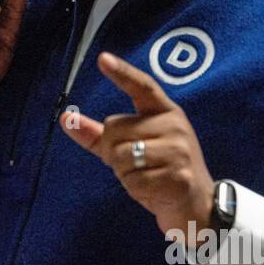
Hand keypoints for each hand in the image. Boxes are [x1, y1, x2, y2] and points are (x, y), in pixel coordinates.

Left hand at [61, 51, 215, 239]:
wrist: (198, 205)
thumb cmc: (161, 171)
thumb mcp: (132, 147)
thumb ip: (99, 134)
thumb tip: (66, 119)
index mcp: (165, 112)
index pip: (142, 87)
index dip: (122, 73)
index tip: (103, 59)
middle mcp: (175, 125)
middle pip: (114, 129)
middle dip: (113, 152)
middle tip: (138, 164)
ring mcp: (179, 150)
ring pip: (120, 156)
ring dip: (124, 174)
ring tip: (147, 176)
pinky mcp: (178, 176)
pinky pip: (133, 180)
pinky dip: (135, 190)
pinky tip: (153, 190)